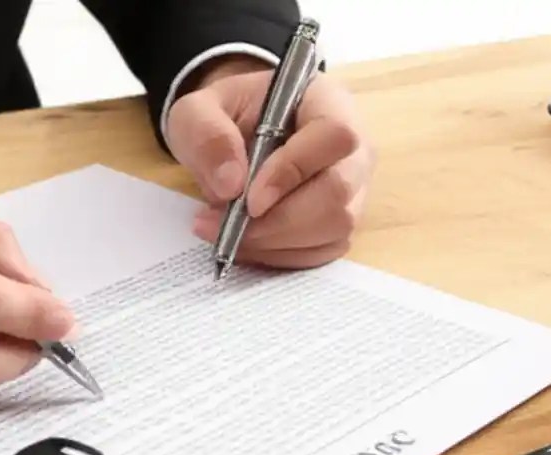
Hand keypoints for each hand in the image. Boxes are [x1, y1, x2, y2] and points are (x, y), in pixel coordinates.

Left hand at [165, 55, 375, 268]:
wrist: (234, 135)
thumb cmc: (225, 116)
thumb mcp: (197, 111)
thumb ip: (207, 136)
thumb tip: (231, 185)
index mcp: (327, 102)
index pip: (333, 136)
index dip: (293, 172)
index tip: (248, 200)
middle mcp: (352, 147)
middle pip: (338, 192)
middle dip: (278, 221)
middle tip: (225, 226)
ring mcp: (353, 189)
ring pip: (334, 229)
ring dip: (276, 242)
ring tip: (226, 233)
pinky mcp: (339, 222)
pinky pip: (322, 251)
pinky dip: (280, 256)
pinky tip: (247, 244)